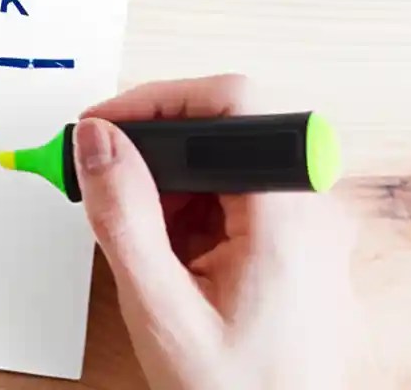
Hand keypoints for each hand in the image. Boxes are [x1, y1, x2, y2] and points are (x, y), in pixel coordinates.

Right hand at [74, 75, 357, 389]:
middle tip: (107, 192)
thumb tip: (97, 141)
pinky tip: (179, 264)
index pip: (232, 104)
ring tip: (152, 252)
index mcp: (289, 217)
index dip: (159, 101)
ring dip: (175, 191)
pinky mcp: (302, 246)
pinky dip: (198, 216)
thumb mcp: (161, 310)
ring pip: (230, 167)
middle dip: (158, 155)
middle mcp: (313, 210)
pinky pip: (242, 201)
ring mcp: (312, 228)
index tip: (103, 128)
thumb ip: (125, 217)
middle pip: (228, 132)